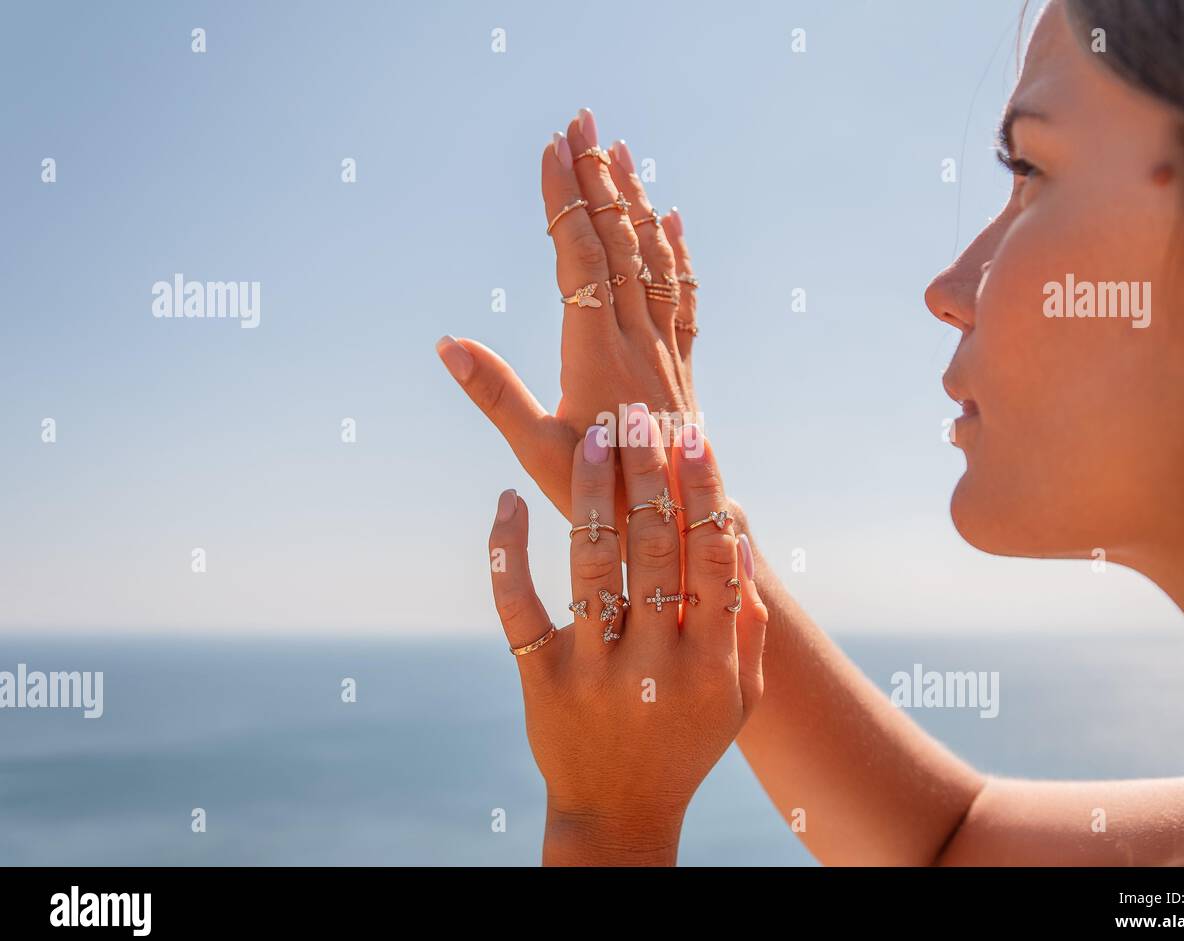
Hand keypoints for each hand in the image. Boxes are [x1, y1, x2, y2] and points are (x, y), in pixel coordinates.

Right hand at [439, 107, 701, 525]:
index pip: (580, 257)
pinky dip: (677, 253)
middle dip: (598, 178)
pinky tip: (673, 219)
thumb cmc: (601, 497)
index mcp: (596, 353)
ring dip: (635, 201)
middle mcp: (635, 340)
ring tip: (621, 149)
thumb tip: (446, 345)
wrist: (679, 524)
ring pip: (652, 260)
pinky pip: (683, 296)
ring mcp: (663, 350)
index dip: (565, 202)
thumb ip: (494, 394)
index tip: (551, 151)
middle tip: (583, 120)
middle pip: (618, 242)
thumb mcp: (536, 450)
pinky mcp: (680, 366)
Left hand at [487, 406, 765, 865]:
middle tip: (639, 415)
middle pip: (654, 547)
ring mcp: (592, 671)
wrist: (617, 812)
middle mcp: (655, 664)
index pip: (714, 560)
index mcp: (711, 664)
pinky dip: (507, 549)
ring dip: (590, 490)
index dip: (705, 492)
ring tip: (594, 436)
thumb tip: (744, 541)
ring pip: (590, 561)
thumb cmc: (685, 743)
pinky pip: (518, 604)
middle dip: (647, 472)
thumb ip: (751, 628)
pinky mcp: (538, 678)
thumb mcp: (738, 698)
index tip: (695, 437)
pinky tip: (507, 501)